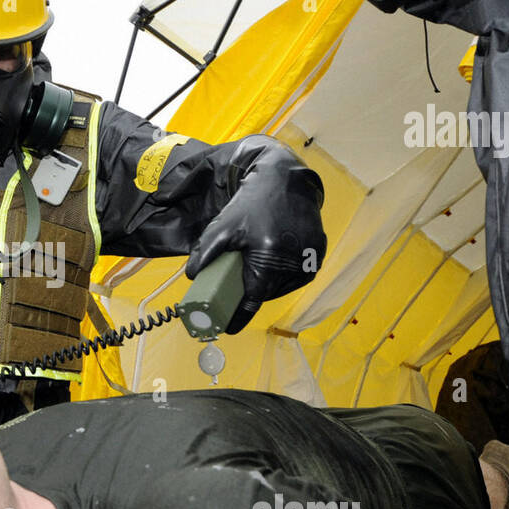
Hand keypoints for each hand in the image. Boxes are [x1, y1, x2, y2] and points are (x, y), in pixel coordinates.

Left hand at [185, 138, 325, 333]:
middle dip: (249, 292)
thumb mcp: (223, 227)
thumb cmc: (252, 203)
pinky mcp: (317, 255)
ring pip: (281, 287)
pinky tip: (273, 262)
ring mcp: (309, 260)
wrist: (284, 180)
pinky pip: (296, 277)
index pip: (252, 300)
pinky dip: (282, 275)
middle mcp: (293, 262)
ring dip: (267, 284)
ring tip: (255, 266)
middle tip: (234, 287)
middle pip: (266, 293)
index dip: (238, 317)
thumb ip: (205, 253)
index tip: (227, 328)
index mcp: (269, 258)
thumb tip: (192, 275)